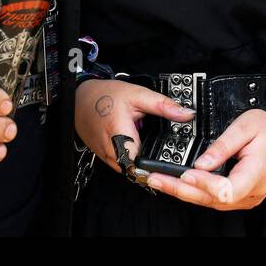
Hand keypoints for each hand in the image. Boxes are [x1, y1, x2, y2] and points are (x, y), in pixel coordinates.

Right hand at [74, 78, 194, 176]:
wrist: (79, 98)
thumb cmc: (104, 96)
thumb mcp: (137, 95)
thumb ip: (163, 106)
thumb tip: (187, 114)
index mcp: (121, 137)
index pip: (144, 165)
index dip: (161, 165)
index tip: (173, 159)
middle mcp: (112, 152)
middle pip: (140, 169)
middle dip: (155, 162)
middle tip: (166, 149)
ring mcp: (107, 158)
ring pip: (132, 169)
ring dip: (143, 160)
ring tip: (150, 144)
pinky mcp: (105, 158)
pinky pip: (123, 165)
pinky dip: (133, 156)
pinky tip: (137, 143)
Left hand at [142, 109, 265, 210]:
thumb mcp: (245, 126)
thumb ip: (223, 145)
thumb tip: (201, 163)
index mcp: (256, 173)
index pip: (227, 189)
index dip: (204, 184)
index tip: (186, 173)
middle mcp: (251, 192)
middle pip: (213, 199)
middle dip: (182, 189)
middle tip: (158, 179)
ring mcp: (246, 197)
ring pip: (211, 202)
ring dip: (184, 192)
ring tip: (160, 181)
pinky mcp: (239, 196)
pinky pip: (214, 199)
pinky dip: (194, 192)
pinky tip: (177, 184)